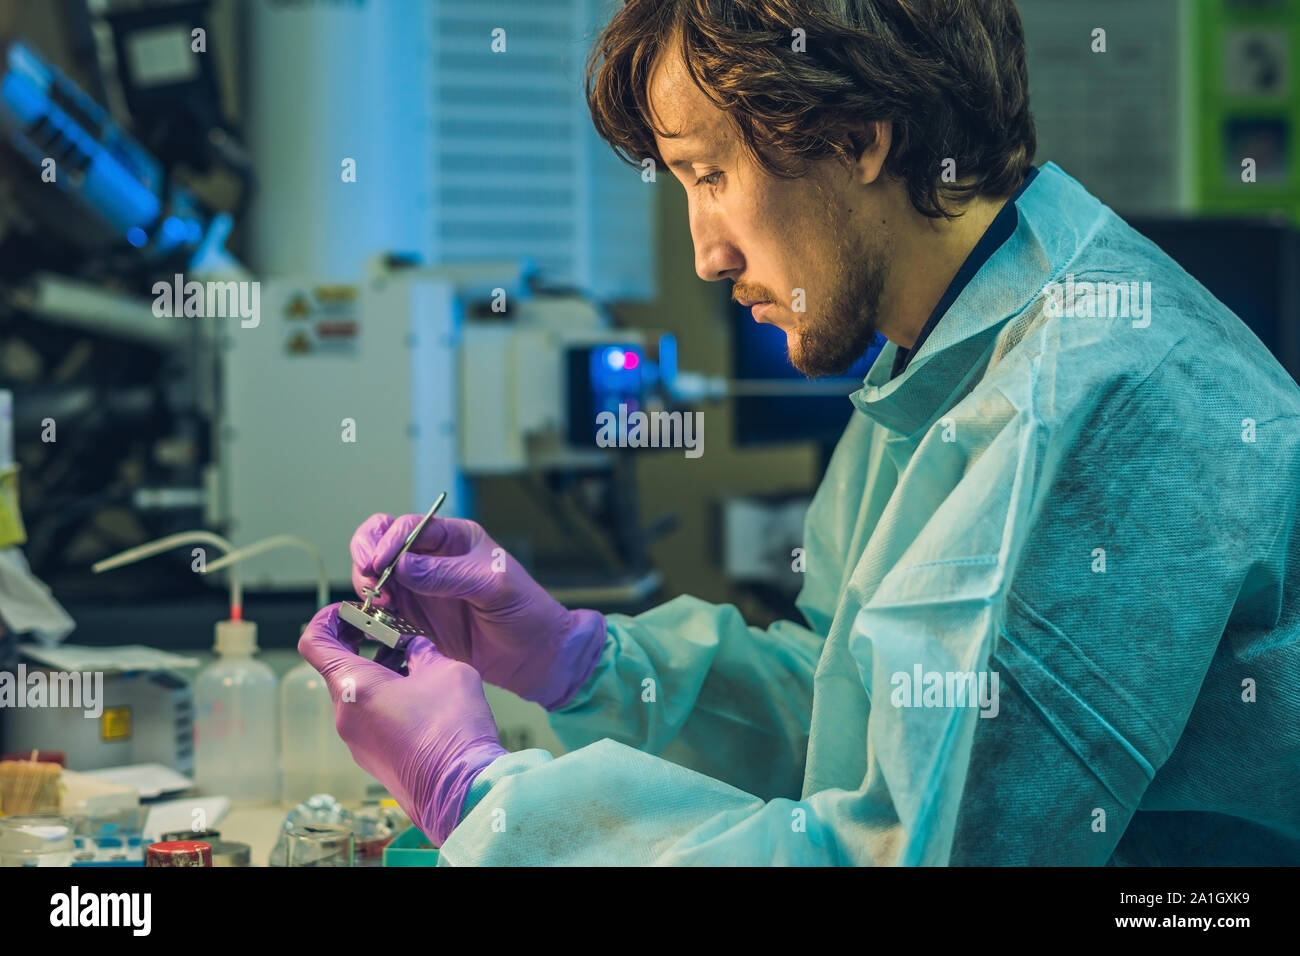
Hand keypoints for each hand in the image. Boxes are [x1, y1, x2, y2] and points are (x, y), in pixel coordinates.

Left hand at [297, 604, 506, 845]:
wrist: (462, 790)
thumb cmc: (452, 730)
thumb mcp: (445, 669)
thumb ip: (422, 651)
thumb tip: (413, 648)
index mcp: (354, 687)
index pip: (314, 642)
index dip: (327, 619)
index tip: (348, 610)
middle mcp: (345, 716)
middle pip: (338, 668)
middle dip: (361, 644)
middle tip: (389, 632)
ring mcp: (357, 742)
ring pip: (356, 694)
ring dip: (377, 672)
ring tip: (413, 663)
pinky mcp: (372, 759)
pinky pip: (368, 718)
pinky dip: (384, 698)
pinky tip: (418, 695)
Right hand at [350, 513, 606, 709]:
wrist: (535, 657)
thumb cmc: (526, 612)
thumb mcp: (493, 586)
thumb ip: (448, 574)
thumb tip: (402, 566)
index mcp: (454, 539)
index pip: (408, 527)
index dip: (387, 540)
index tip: (379, 563)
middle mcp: (432, 559)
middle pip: (381, 544)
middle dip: (366, 556)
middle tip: (370, 581)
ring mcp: (421, 590)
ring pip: (376, 576)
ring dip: (367, 586)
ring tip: (380, 605)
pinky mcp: (416, 619)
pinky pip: (382, 610)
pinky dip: (372, 613)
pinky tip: (379, 622)